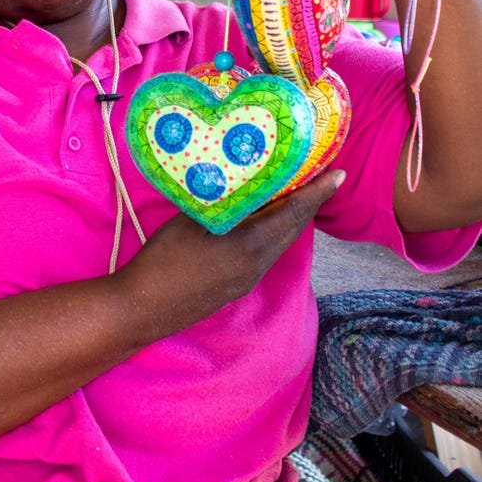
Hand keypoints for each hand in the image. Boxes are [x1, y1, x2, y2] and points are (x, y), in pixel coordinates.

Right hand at [114, 169, 344, 344]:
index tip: (337, 174)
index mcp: (250, 245)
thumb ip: (220, 202)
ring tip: (294, 193)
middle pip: (293, 230)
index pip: (293, 213)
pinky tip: (263, 221)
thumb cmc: (163, 260)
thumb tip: (238, 183)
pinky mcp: (237, 286)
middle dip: (308, 203)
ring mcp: (248, 279)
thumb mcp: (191, 220)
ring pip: (280, 243)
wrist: (143, 308)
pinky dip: (274, 232)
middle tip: (319, 177)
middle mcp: (258, 264)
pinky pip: (267, 254)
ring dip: (291, 219)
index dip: (317, 192)